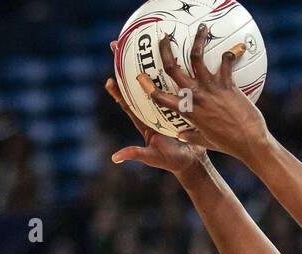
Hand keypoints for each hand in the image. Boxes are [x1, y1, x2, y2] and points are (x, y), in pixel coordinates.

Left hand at [106, 42, 205, 175]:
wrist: (192, 162)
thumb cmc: (172, 161)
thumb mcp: (153, 157)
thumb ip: (135, 154)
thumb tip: (115, 158)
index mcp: (144, 122)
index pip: (128, 105)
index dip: (118, 93)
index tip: (108, 80)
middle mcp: (152, 111)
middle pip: (137, 85)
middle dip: (126, 65)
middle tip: (118, 46)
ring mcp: (166, 107)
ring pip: (156, 81)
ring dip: (151, 63)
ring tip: (145, 43)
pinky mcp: (180, 105)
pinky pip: (176, 87)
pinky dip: (175, 74)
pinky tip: (178, 59)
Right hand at [139, 25, 270, 159]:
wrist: (249, 142)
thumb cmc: (229, 144)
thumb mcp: (205, 141)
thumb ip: (191, 136)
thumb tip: (180, 134)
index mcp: (188, 111)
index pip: (161, 97)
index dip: (148, 87)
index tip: (141, 76)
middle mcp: (195, 96)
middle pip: (173, 68)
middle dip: (165, 50)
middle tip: (164, 38)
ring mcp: (210, 88)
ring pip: (197, 56)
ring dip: (197, 39)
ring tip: (201, 28)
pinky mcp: (227, 84)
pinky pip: (227, 62)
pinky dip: (231, 53)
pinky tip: (238, 48)